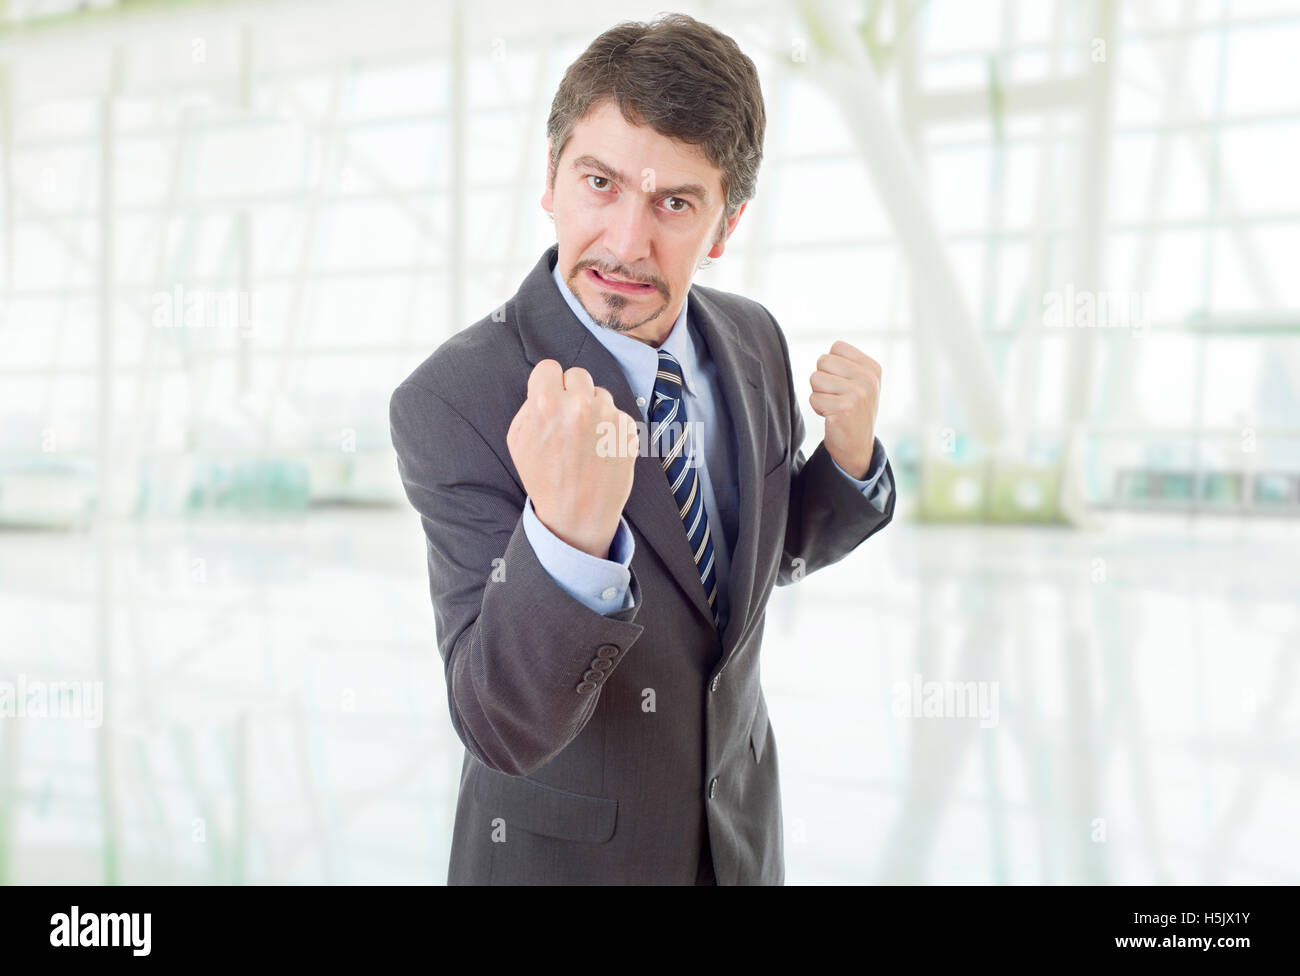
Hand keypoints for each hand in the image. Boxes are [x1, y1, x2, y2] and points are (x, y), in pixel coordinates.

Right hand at [507, 359, 639, 557]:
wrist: (578, 516)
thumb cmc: (545, 480)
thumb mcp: (519, 442)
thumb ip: (529, 407)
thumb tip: (545, 387)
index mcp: (546, 404)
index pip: (549, 367)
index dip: (548, 384)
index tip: (551, 397)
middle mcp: (580, 405)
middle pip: (578, 375)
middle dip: (572, 393)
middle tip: (569, 420)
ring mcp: (608, 416)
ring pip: (600, 394)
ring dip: (594, 410)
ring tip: (585, 442)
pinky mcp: (628, 429)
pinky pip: (618, 414)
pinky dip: (611, 428)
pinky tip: (601, 450)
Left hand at [808, 340, 880, 479]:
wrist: (856, 447)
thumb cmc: (853, 411)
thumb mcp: (859, 383)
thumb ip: (845, 363)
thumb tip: (823, 357)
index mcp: (872, 368)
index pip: (837, 347)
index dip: (831, 366)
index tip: (842, 383)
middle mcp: (868, 379)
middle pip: (823, 361)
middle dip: (822, 380)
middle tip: (836, 397)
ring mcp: (857, 394)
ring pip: (815, 378)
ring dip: (819, 395)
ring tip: (834, 406)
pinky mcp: (843, 408)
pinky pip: (813, 398)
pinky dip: (818, 409)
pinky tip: (833, 417)